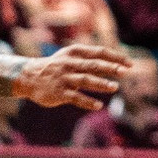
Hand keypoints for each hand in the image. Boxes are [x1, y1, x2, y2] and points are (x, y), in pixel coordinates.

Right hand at [15, 44, 129, 110]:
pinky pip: (75, 97)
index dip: (115, 57)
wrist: (29, 77)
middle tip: (125, 72)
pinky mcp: (59, 93)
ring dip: (100, 83)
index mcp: (74, 53)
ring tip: (115, 87)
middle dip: (110, 68)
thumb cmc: (56, 67)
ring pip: (85, 80)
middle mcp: (69, 63)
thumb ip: (89, 59)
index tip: (129, 63)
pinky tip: (99, 105)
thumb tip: (115, 63)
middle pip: (93, 65)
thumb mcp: (70, 57)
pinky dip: (87, 101)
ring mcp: (64, 78)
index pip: (98, 52)